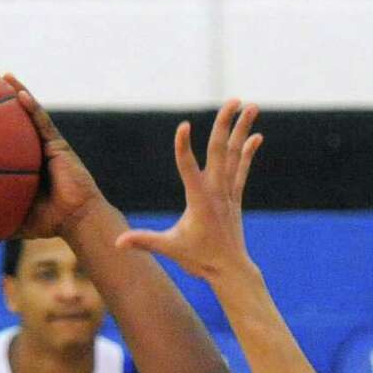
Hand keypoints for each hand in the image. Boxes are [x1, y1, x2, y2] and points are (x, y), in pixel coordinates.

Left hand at [4, 75, 100, 240]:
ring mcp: (48, 146)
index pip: (6, 142)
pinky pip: (43, 122)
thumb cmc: (50, 223)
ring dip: (19, 93)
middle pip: (17, 122)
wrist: (77, 220)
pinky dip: (32, 107)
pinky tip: (19, 94)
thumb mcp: (15, 221)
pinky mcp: (59, 145)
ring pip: (31, 115)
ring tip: (4, 76)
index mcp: (25, 166)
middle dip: (3, 103)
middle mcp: (36, 152)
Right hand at [114, 99, 261, 279]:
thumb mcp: (169, 249)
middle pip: (220, 151)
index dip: (183, 148)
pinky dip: (247, 152)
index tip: (183, 126)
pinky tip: (255, 135)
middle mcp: (217, 192)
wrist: (230, 271)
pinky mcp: (234, 197)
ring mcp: (228, 193)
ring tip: (250, 105)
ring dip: (241, 129)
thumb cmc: (199, 261)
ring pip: (235, 155)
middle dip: (225, 124)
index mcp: (199, 201)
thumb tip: (117, 243)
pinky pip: (242, 169)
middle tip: (233, 100)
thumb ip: (144, 241)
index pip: (189, 169)